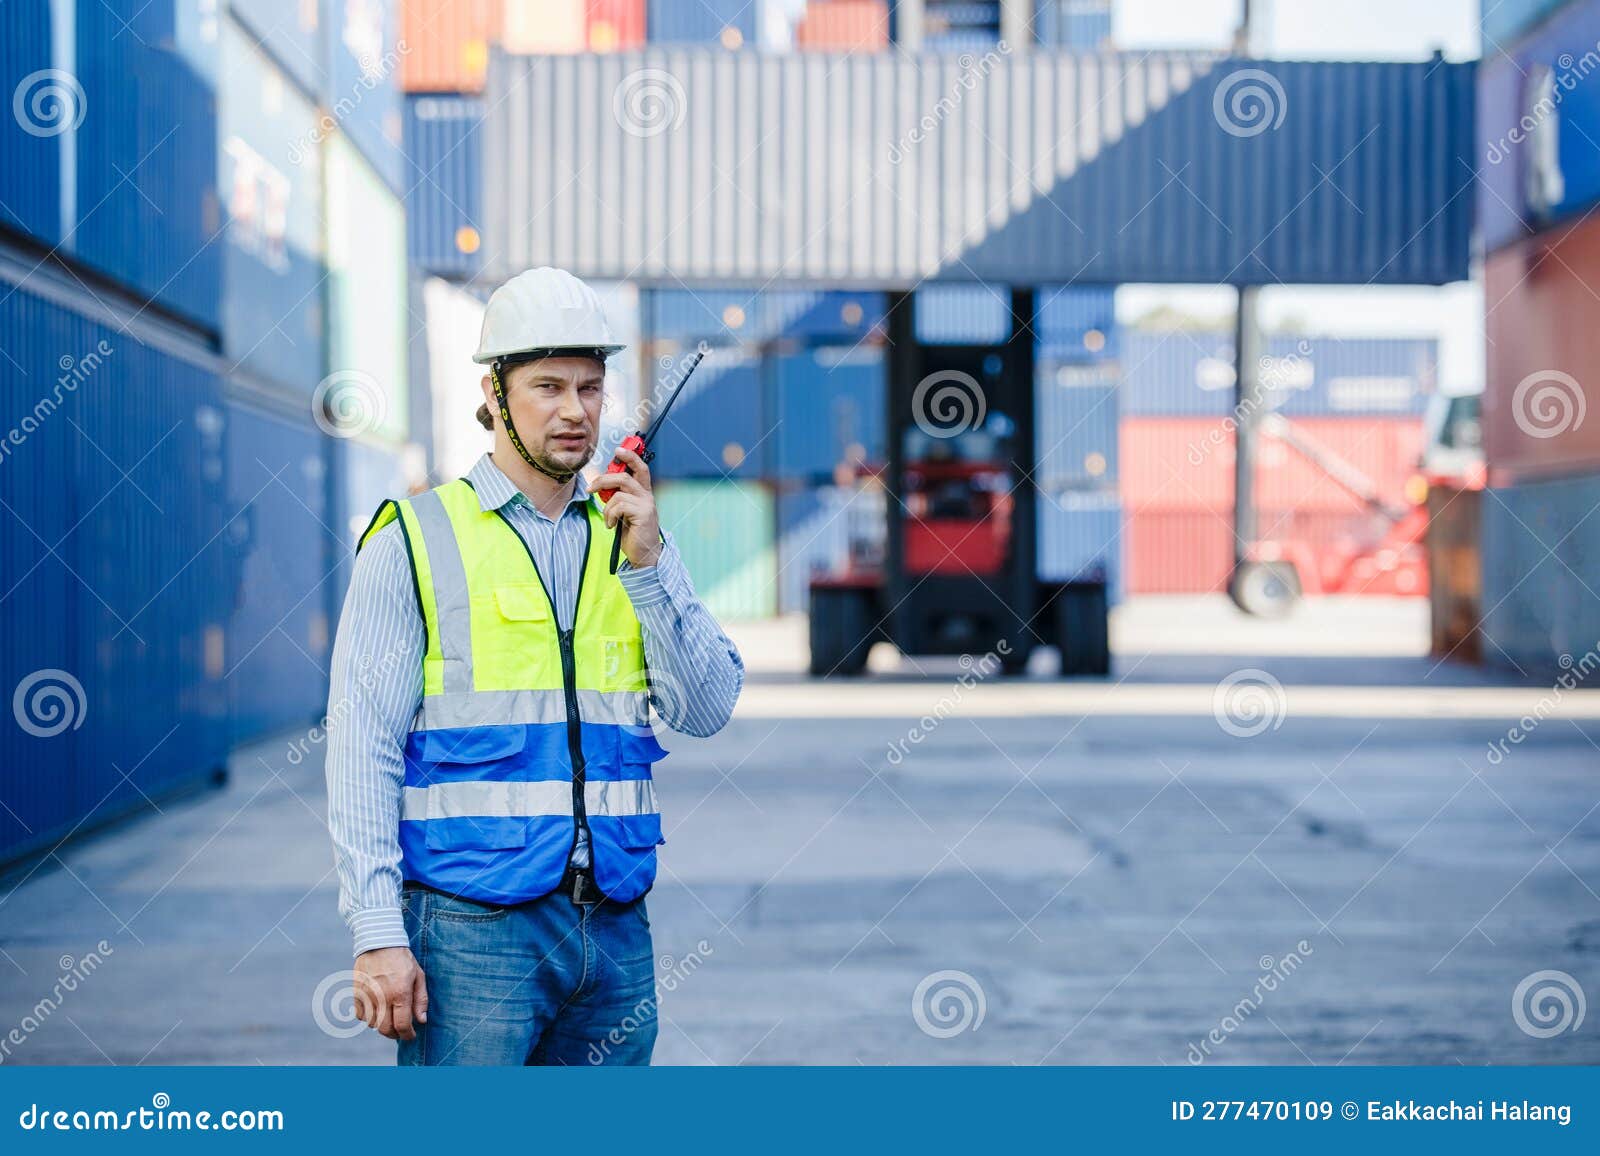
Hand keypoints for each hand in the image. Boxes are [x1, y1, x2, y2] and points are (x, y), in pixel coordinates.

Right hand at [353, 946, 427, 1040]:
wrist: (379, 942)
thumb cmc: (402, 959)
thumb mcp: (418, 976)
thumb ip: (421, 999)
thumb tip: (422, 1021)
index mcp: (400, 993)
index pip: (402, 1025)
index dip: (408, 1035)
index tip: (411, 1035)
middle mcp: (382, 998)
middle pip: (386, 1030)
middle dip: (395, 1034)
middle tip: (401, 1031)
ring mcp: (367, 997)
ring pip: (373, 1024)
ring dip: (382, 1025)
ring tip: (390, 1016)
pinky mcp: (356, 994)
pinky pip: (360, 1015)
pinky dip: (368, 1017)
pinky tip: (376, 1009)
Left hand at [592, 446, 662, 567]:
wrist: (644, 554)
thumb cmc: (632, 533)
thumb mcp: (623, 512)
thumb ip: (618, 497)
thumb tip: (601, 486)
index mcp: (643, 493)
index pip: (640, 468)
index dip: (630, 456)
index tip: (618, 449)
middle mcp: (647, 496)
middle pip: (624, 476)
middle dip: (604, 479)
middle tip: (590, 488)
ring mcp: (646, 505)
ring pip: (618, 493)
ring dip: (606, 508)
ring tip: (608, 520)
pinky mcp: (643, 514)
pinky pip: (619, 506)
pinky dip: (610, 516)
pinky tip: (612, 526)